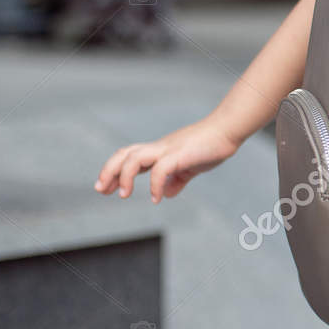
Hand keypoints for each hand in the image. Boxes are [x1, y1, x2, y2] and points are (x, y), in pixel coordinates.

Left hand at [95, 118, 240, 202]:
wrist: (227, 130)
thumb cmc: (211, 146)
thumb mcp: (191, 167)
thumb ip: (177, 179)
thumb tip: (167, 194)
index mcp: (160, 151)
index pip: (128, 157)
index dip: (112, 171)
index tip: (103, 187)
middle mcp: (159, 148)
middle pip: (124, 154)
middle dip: (108, 171)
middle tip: (100, 189)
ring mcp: (168, 149)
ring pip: (134, 158)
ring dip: (124, 177)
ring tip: (123, 195)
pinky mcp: (180, 154)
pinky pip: (160, 169)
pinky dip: (155, 185)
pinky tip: (157, 198)